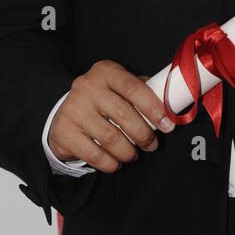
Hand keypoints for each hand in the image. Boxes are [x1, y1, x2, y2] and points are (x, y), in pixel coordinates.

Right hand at [48, 60, 175, 172]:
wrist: (65, 115)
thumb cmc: (101, 102)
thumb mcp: (118, 88)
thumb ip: (141, 92)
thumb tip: (170, 105)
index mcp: (105, 71)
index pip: (134, 87)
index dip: (154, 108)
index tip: (167, 125)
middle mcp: (86, 86)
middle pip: (124, 114)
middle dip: (143, 135)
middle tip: (151, 145)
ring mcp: (73, 109)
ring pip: (110, 138)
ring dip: (128, 151)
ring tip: (132, 154)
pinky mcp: (64, 132)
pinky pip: (94, 154)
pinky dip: (110, 163)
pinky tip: (115, 162)